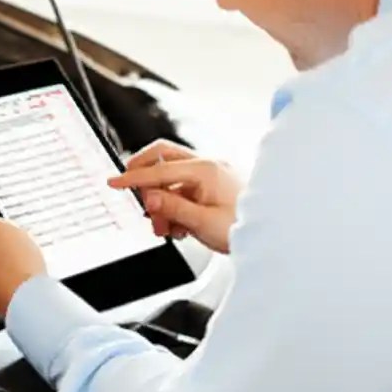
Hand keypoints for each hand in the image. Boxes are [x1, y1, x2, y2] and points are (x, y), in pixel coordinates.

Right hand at [107, 139, 240, 253]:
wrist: (276, 234)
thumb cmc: (245, 226)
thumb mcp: (203, 222)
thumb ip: (172, 208)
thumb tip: (149, 198)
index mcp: (205, 170)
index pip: (158, 170)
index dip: (133, 178)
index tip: (115, 182)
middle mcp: (208, 166)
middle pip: (163, 158)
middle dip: (144, 174)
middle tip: (132, 191)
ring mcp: (212, 175)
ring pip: (172, 177)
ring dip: (161, 200)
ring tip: (164, 226)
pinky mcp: (215, 186)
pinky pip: (185, 189)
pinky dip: (175, 205)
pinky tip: (178, 226)